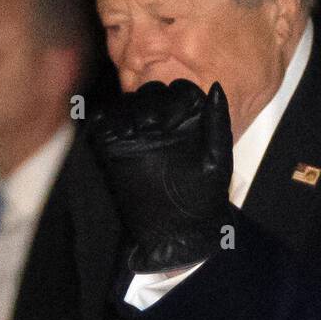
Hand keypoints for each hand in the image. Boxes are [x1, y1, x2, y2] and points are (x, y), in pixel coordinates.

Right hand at [88, 79, 233, 272]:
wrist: (174, 232)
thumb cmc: (202, 200)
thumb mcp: (217, 160)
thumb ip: (217, 123)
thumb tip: (216, 87)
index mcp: (189, 123)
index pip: (180, 91)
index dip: (178, 96)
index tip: (179, 112)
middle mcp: (163, 125)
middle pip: (151, 93)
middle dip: (151, 102)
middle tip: (154, 123)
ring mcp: (137, 135)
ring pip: (127, 104)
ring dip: (130, 111)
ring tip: (138, 131)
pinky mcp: (112, 148)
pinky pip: (103, 122)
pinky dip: (106, 120)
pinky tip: (120, 135)